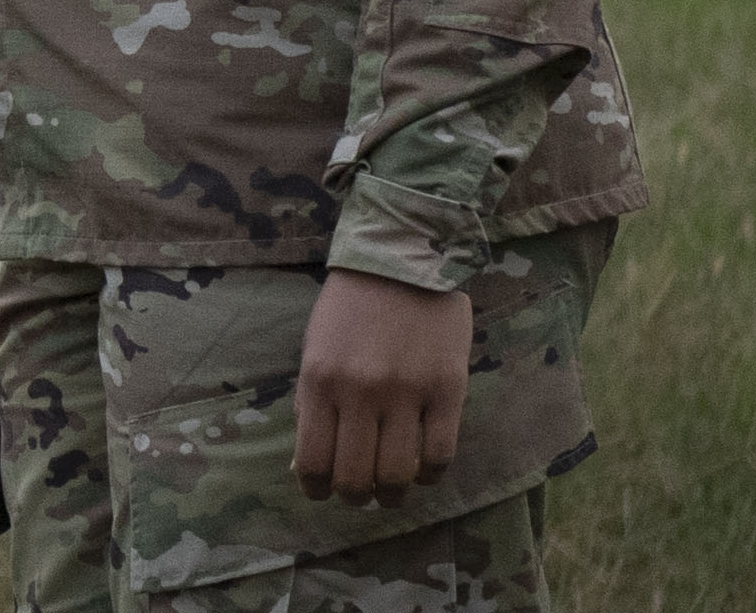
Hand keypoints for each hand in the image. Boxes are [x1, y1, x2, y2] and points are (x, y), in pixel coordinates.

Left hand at [294, 269, 472, 504]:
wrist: (401, 258)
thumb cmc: (350, 305)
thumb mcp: (315, 348)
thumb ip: (312, 401)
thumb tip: (308, 462)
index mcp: (318, 380)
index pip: (313, 460)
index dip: (316, 489)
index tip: (322, 493)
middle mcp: (359, 392)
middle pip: (356, 477)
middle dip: (356, 497)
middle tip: (361, 496)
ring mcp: (406, 393)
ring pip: (399, 474)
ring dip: (394, 494)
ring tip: (393, 491)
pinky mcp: (447, 390)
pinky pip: (440, 455)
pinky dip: (431, 475)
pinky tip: (424, 471)